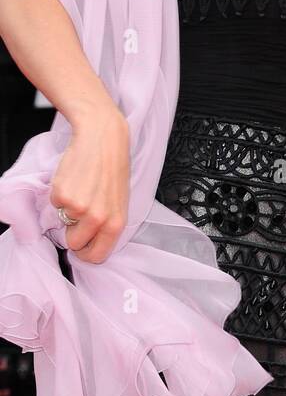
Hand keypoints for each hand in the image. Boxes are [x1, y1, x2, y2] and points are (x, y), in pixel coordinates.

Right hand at [49, 109, 129, 263]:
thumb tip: (92, 243)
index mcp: (116, 223)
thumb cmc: (113, 167)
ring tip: (81, 188)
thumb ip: (107, 224)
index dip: (85, 253)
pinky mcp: (62, 196)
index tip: (82, 246)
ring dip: (67, 209)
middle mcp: (98, 220)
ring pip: (62, 222)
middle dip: (72, 231)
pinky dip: (60, 194)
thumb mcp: (120, 201)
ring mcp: (78, 209)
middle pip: (74, 244)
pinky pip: (54, 204)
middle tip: (80, 212)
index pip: (96, 256)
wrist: (102, 139)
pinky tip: (74, 179)